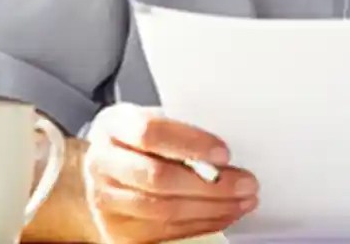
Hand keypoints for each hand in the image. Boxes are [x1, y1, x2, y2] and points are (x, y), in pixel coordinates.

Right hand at [82, 104, 258, 243]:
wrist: (109, 166)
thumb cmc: (144, 139)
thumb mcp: (161, 118)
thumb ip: (187, 128)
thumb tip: (228, 151)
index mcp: (115, 126)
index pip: (151, 133)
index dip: (191, 144)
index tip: (224, 153)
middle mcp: (103, 163)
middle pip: (158, 178)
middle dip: (211, 184)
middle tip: (247, 182)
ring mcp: (106, 200)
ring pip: (162, 210)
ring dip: (212, 208)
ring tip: (243, 200)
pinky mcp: (117, 230)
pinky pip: (163, 232)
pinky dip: (201, 223)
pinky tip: (225, 214)